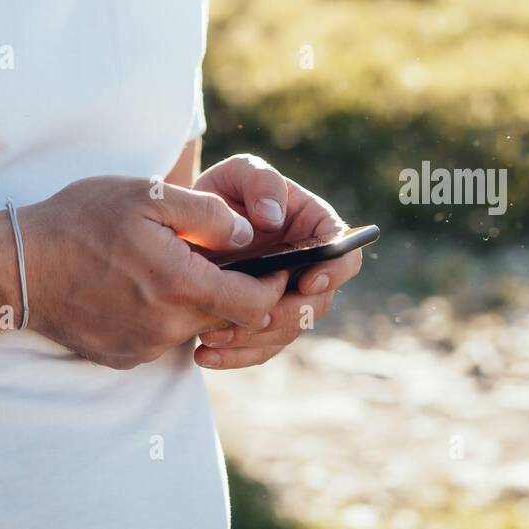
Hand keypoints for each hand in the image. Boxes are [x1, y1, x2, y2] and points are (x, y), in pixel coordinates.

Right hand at [15, 175, 289, 369]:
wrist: (17, 266)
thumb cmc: (81, 220)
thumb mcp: (147, 196)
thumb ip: (207, 215)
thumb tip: (249, 236)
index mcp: (180, 285)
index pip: (256, 305)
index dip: (274, 284)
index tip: (274, 262)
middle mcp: (167, 327)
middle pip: (227, 317)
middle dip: (233, 288)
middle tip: (216, 253)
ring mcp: (144, 347)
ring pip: (193, 325)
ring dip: (193, 298)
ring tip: (166, 261)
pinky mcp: (123, 356)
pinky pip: (162, 337)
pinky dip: (162, 313)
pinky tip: (136, 283)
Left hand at [190, 154, 363, 369]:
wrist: (184, 224)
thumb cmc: (221, 191)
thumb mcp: (238, 173)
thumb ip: (261, 182)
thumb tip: (274, 217)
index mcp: (314, 228)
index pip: (344, 252)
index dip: (335, 270)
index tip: (307, 280)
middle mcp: (307, 267)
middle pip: (317, 302)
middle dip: (288, 314)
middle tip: (256, 317)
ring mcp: (284, 297)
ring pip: (286, 330)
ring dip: (255, 338)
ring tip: (213, 335)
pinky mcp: (259, 320)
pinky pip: (257, 347)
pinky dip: (234, 355)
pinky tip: (205, 353)